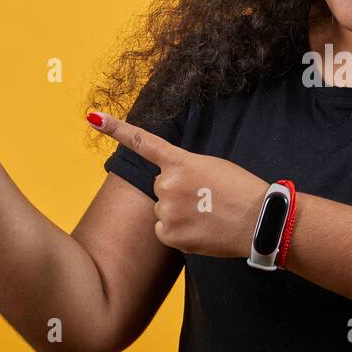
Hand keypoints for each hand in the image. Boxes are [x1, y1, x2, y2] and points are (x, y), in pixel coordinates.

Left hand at [88, 110, 269, 258]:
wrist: (258, 220)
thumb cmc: (242, 192)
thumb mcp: (213, 168)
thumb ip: (186, 172)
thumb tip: (169, 191)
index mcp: (180, 162)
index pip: (143, 141)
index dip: (116, 129)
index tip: (93, 117)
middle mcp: (167, 183)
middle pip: (161, 187)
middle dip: (178, 193)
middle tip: (206, 200)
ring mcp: (166, 209)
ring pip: (163, 210)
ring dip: (181, 214)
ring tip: (208, 216)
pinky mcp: (168, 234)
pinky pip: (164, 231)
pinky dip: (180, 232)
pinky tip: (201, 231)